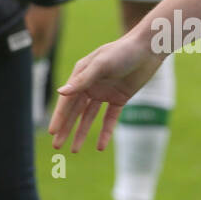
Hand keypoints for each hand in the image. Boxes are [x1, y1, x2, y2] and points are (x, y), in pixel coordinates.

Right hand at [49, 33, 166, 152]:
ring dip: (82, 132)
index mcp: (81, 74)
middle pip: (75, 111)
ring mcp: (105, 92)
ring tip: (74, 150)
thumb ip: (82, 81)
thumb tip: (60, 92)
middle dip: (66, 128)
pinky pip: (110, 118)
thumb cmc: (121, 51)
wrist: (147, 49)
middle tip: (57, 146)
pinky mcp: (119, 98)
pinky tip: (100, 146)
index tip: (52, 132)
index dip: (60, 117)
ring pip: (90, 117)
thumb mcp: (100, 65)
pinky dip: (105, 132)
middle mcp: (90, 84)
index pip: (67, 100)